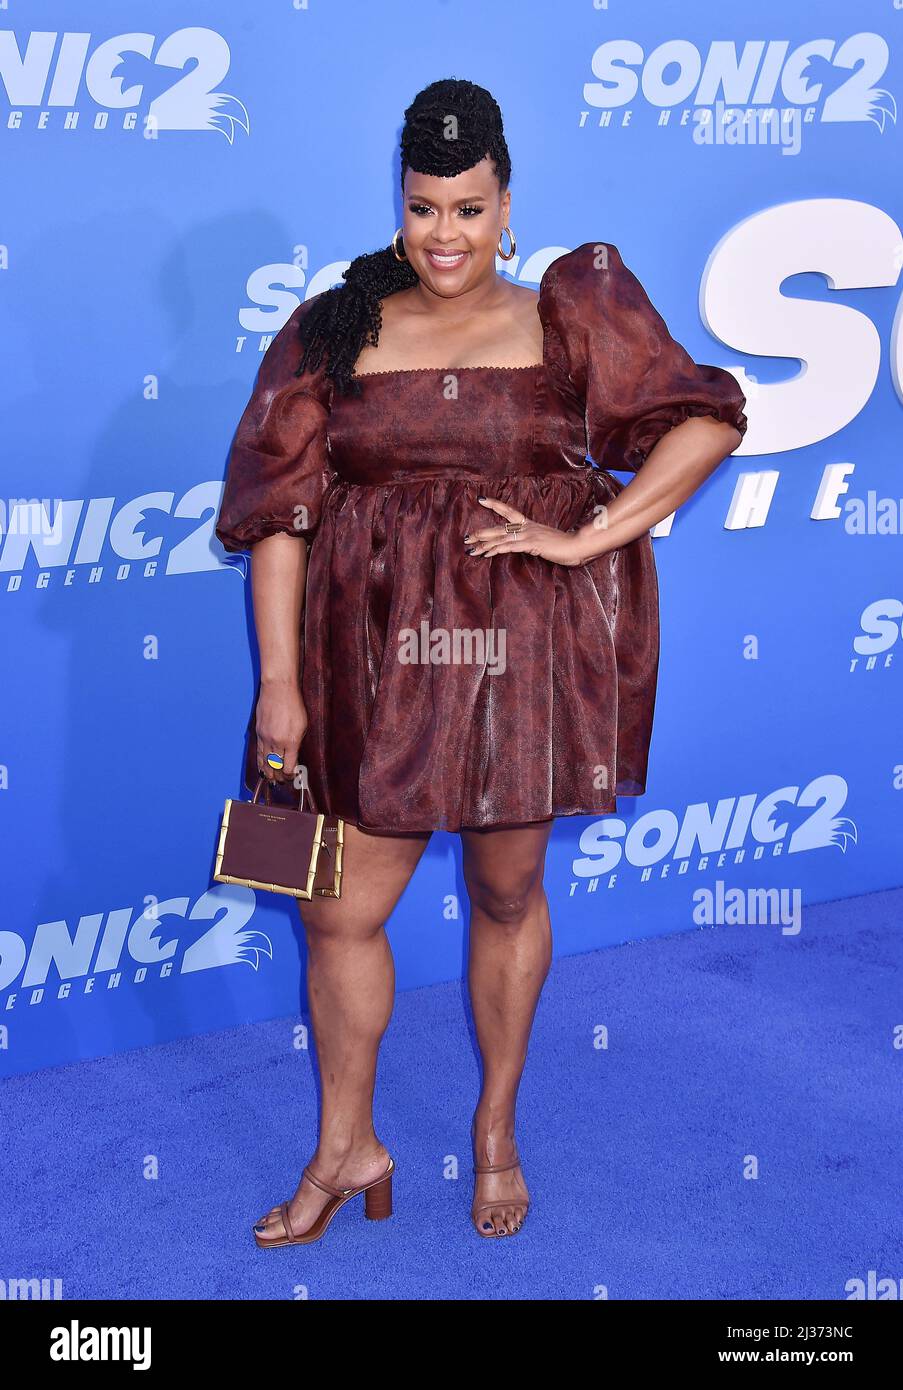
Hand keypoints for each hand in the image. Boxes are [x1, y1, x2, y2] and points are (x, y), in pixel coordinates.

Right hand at [255, 679, 308, 785]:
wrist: (278, 690)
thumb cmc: (294, 705)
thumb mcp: (303, 725)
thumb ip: (297, 743)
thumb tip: (293, 756)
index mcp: (290, 742)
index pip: (288, 767)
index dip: (291, 775)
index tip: (294, 776)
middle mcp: (276, 742)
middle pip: (275, 767)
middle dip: (279, 777)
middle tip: (283, 782)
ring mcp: (265, 738)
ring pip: (265, 762)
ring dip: (269, 773)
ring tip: (272, 781)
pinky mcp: (258, 733)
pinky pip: (258, 753)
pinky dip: (260, 763)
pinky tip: (262, 769)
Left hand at [464, 496, 585, 566]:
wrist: (577, 546)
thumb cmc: (565, 546)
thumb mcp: (546, 543)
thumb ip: (535, 543)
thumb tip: (527, 546)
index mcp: (530, 525)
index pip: (509, 511)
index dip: (495, 505)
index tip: (481, 499)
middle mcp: (527, 527)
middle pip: (499, 527)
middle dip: (481, 533)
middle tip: (466, 537)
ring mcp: (529, 535)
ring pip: (501, 538)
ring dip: (484, 544)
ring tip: (471, 549)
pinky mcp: (531, 544)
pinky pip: (510, 546)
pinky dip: (497, 549)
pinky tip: (487, 553)